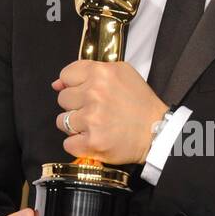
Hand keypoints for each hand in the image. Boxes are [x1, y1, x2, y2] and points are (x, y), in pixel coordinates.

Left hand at [52, 61, 167, 164]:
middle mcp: (94, 94)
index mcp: (101, 73)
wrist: (157, 131)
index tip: (84, 93)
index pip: (66, 76)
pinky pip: (68, 143)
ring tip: (94, 126)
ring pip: (62, 121)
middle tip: (95, 111)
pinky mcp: (92, 142)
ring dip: (75, 126)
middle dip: (76, 106)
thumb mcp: (121, 73)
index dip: (73, 86)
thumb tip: (57, 84)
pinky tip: (93, 139)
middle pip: (63, 99)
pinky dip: (78, 144)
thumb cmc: (140, 103)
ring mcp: (92, 119)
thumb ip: (88, 71)